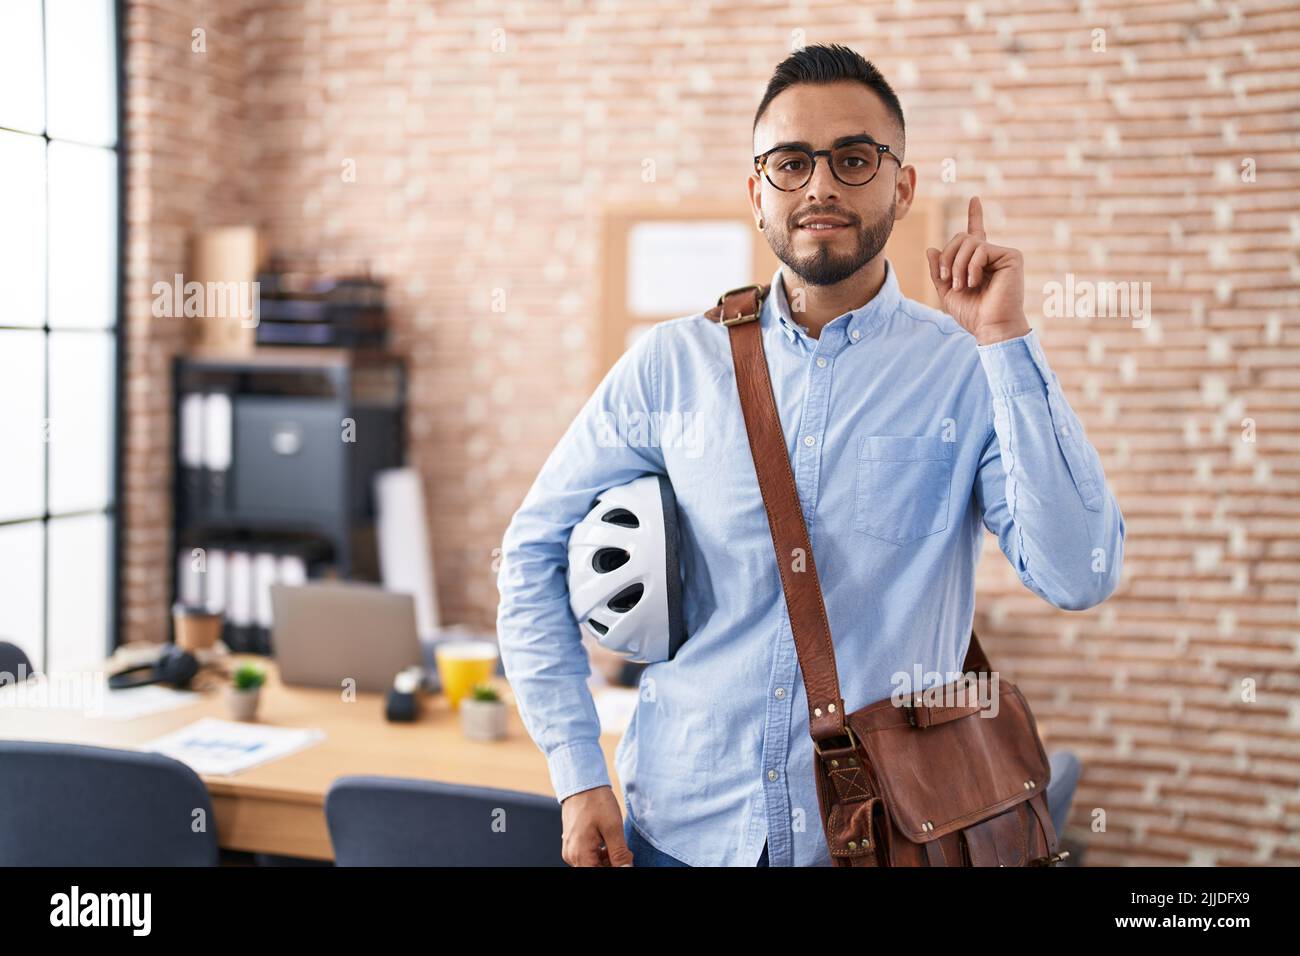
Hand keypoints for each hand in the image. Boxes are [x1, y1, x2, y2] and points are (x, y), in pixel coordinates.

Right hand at [560, 785, 632, 866]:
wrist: (582, 783)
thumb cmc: (596, 802)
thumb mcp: (613, 828)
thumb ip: (619, 854)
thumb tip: (627, 869)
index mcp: (580, 854)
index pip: (599, 873)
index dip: (616, 869)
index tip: (626, 859)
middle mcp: (571, 856)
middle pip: (595, 869)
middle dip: (612, 865)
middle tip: (626, 853)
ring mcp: (570, 850)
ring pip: (592, 864)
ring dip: (607, 860)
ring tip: (619, 846)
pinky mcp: (573, 843)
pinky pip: (587, 856)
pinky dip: (600, 854)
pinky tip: (609, 843)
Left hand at [925, 196, 1029, 345]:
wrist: (990, 327)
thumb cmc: (972, 313)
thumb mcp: (946, 292)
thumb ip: (938, 271)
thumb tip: (931, 248)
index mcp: (979, 262)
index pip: (976, 233)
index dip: (975, 215)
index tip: (975, 199)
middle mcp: (992, 255)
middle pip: (961, 237)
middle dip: (947, 257)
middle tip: (946, 280)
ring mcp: (1002, 254)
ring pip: (968, 242)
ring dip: (957, 265)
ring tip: (961, 285)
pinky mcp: (1011, 255)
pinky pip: (981, 249)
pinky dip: (971, 267)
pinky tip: (975, 282)